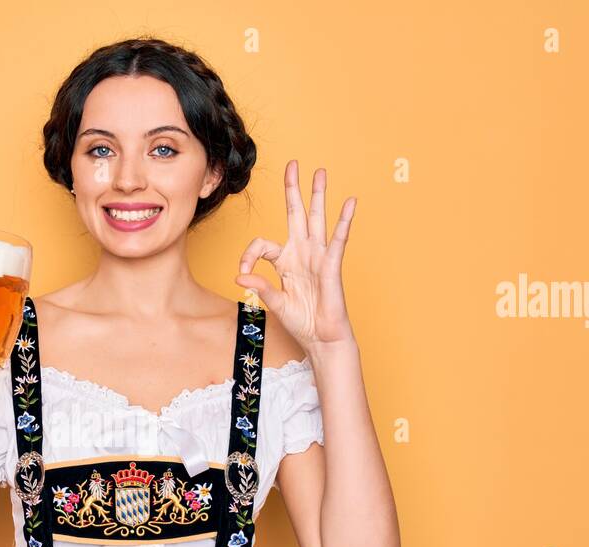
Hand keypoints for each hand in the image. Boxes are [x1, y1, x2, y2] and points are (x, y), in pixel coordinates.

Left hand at [234, 160, 356, 346]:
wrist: (321, 338)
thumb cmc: (301, 321)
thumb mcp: (274, 303)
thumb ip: (260, 286)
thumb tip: (238, 275)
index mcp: (284, 262)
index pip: (262, 245)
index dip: (248, 254)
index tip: (241, 272)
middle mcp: (301, 253)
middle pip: (296, 214)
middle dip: (293, 190)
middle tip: (293, 165)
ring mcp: (317, 256)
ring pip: (317, 219)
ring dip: (318, 195)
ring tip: (319, 172)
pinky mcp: (332, 265)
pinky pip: (338, 239)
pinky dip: (344, 220)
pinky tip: (349, 203)